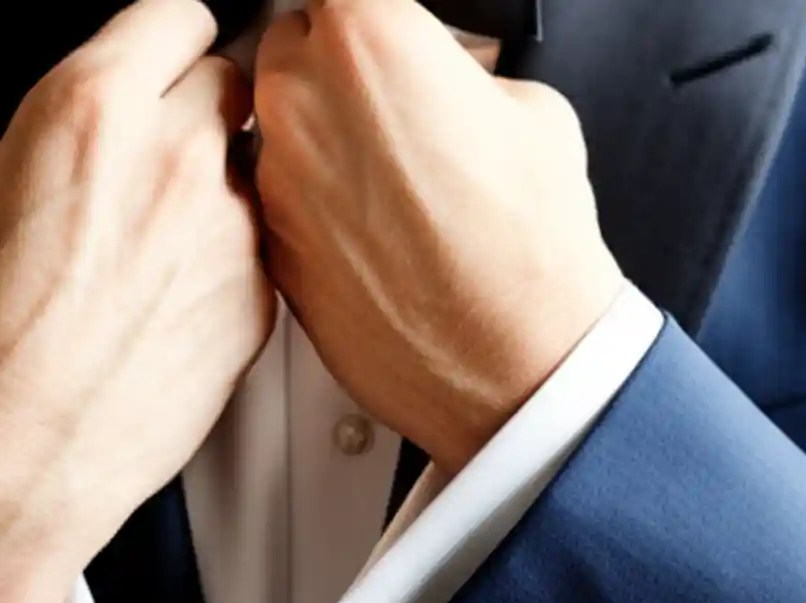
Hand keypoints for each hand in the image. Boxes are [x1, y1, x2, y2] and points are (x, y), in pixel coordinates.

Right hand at [0, 0, 271, 602]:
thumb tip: (78, 126)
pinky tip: (177, 294)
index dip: (166, 38)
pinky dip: (231, 254)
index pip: (174, 15)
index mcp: (92, 112)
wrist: (6, 462)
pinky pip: (260, 245)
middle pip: (229, 80)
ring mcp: (231, 233)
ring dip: (218, 184)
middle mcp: (177, 160)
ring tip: (159, 240)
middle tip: (163, 147)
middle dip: (199, 104)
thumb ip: (43, 134)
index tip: (166, 53)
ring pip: (249, 168)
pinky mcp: (260, 300)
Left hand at [254, 0, 622, 473]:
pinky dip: (312, 200)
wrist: (515, 365)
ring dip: (321, 133)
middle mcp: (306, 100)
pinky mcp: (272, 247)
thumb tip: (448, 72)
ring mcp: (279, 178)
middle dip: (339, 62)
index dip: (370, 13)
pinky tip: (372, 228)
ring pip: (279, 122)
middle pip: (294, 40)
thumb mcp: (534, 110)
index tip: (381, 25)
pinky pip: (279, 195)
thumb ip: (466, 71)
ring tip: (390, 177)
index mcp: (372, 38)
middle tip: (395, 101)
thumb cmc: (531, 249)